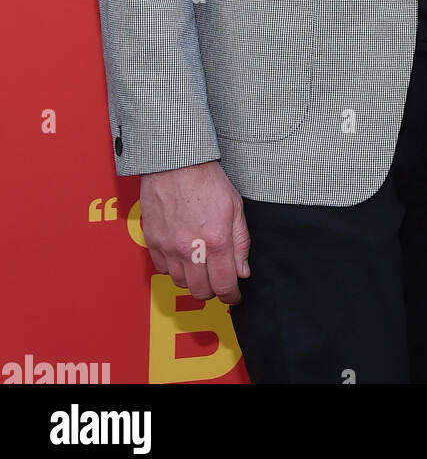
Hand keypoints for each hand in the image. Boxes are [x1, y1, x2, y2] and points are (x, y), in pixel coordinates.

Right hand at [139, 161, 250, 304]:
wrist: (175, 162)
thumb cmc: (207, 180)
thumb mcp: (235, 207)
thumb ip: (240, 242)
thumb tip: (242, 271)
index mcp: (216, 241)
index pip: (224, 285)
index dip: (231, 296)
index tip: (234, 296)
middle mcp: (191, 249)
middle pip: (201, 291)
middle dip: (213, 291)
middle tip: (218, 281)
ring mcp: (169, 247)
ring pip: (181, 283)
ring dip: (193, 280)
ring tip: (200, 266)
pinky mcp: (152, 242)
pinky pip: (162, 269)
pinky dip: (173, 268)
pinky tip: (181, 256)